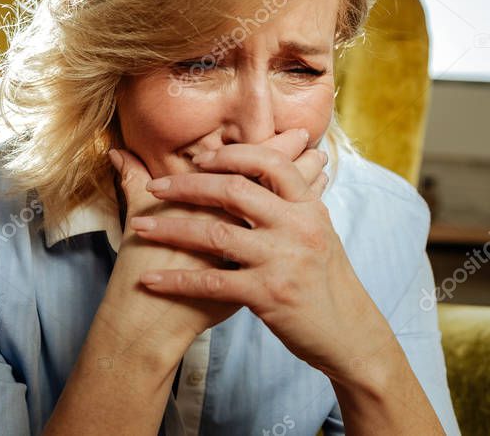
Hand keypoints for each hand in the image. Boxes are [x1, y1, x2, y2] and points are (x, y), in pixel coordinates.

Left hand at [127, 129, 367, 375]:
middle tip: (155, 187)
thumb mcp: (318, 230)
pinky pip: (212, 283)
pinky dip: (177, 280)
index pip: (269, 163)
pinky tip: (151, 280)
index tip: (199, 158)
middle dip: (187, 186)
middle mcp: (297, 227)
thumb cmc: (326, 279)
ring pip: (215, 234)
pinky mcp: (268, 295)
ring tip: (140, 227)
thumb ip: (292, 200)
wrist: (349, 333)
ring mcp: (283, 261)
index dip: (231, 156)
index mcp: (308, 207)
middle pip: (234, 191)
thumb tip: (272, 164)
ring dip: (171, 229)